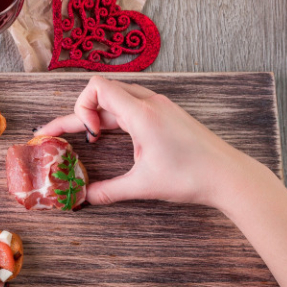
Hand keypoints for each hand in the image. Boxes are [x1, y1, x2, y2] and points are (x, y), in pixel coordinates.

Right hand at [38, 76, 256, 207]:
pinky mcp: (167, 113)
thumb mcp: (144, 186)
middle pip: (103, 92)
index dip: (81, 108)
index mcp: (142, 113)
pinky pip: (132, 104)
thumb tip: (85, 198)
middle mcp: (150, 103)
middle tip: (57, 133)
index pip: (97, 87)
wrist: (229, 176)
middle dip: (79, 113)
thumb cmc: (191, 177)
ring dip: (98, 113)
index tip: (90, 136)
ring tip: (88, 136)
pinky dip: (115, 116)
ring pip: (117, 97)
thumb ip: (109, 190)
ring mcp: (160, 106)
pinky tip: (111, 135)